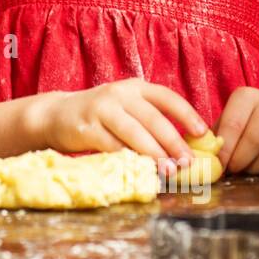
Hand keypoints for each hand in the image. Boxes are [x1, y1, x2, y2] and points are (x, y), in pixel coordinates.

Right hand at [38, 79, 207, 175]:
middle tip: (188, 162)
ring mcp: (101, 109)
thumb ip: (149, 120)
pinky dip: (130, 160)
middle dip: (174, 142)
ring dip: (155, 154)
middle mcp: (119, 94)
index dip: (187, 114)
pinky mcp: (87, 128)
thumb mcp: (125, 109)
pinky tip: (142, 170)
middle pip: (153, 118)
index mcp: (134, 87)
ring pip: (135, 133)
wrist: (56, 115)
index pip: (166, 97)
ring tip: (170, 171)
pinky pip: (113, 146)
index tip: (202, 133)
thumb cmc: (100, 116)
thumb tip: (185, 146)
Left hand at [214, 87, 258, 173]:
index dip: (225, 149)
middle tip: (231, 170)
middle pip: (254, 140)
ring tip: (243, 168)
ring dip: (252, 168)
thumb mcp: (223, 124)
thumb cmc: (238, 124)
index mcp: (247, 95)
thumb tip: (206, 159)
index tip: (218, 164)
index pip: (234, 125)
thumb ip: (213, 138)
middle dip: (239, 161)